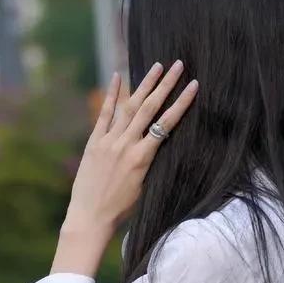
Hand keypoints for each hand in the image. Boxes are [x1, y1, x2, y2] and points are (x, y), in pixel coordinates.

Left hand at [52, 60, 198, 275]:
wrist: (90, 218)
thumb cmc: (120, 211)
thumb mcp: (143, 188)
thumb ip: (149, 163)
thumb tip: (157, 143)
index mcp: (143, 158)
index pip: (167, 124)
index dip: (181, 103)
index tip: (193, 86)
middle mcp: (126, 144)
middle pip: (150, 108)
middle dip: (166, 85)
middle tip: (178, 65)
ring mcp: (109, 141)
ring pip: (129, 106)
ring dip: (144, 84)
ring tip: (157, 66)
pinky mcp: (94, 142)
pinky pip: (104, 114)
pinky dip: (112, 94)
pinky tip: (118, 76)